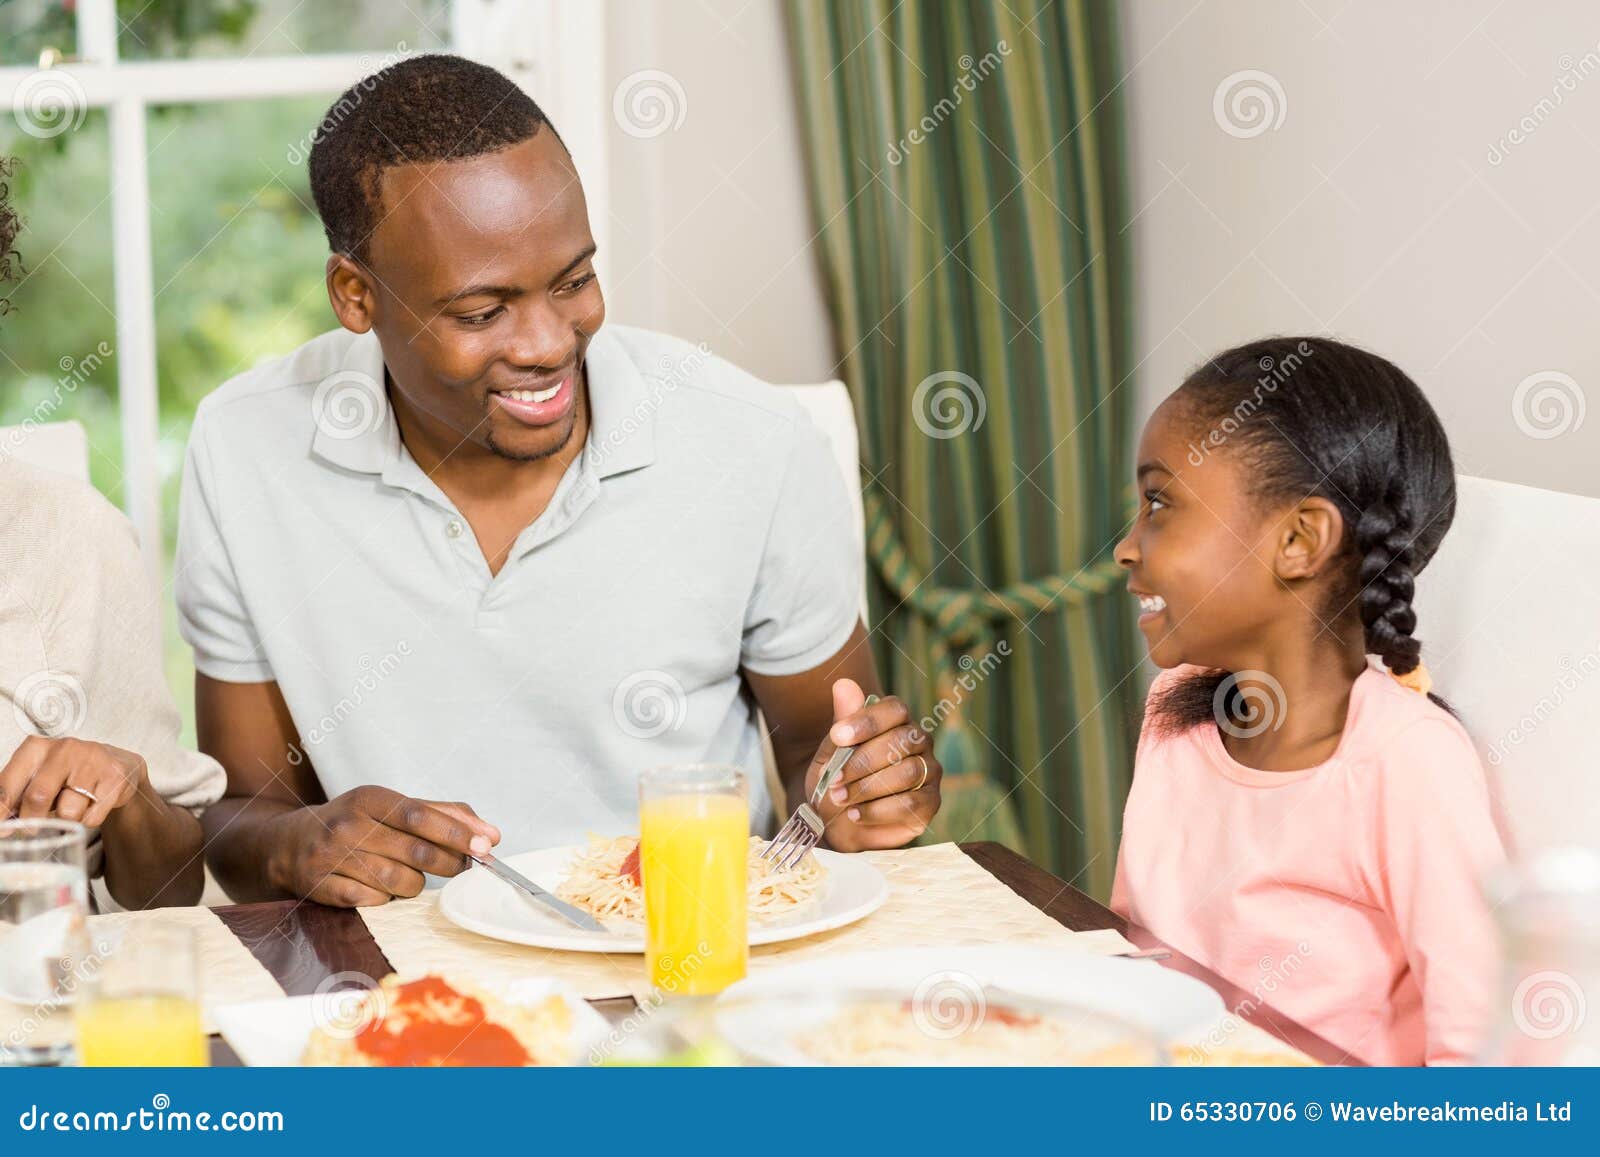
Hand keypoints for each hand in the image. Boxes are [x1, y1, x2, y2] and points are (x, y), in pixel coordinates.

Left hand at [0, 735, 148, 826]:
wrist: (115, 764)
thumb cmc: (68, 773)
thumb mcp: (38, 776)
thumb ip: (16, 795)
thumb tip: (2, 824)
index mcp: (37, 747)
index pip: (7, 784)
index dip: (1, 811)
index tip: (2, 829)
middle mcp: (65, 749)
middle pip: (38, 796)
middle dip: (32, 820)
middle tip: (32, 829)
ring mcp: (93, 761)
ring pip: (69, 811)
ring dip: (67, 819)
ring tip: (72, 807)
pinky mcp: (115, 777)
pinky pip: (93, 816)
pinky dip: (89, 819)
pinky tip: (92, 805)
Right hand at [270, 785, 500, 906]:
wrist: (291, 844)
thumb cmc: (356, 823)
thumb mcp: (391, 806)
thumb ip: (443, 814)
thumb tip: (489, 834)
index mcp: (369, 799)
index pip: (420, 815)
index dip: (457, 832)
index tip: (486, 845)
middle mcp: (348, 826)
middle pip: (415, 852)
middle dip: (449, 863)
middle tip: (463, 866)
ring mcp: (332, 858)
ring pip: (399, 881)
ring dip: (415, 883)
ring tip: (408, 874)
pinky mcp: (322, 888)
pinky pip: (374, 902)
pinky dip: (386, 898)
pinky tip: (380, 886)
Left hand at [805, 678, 940, 851]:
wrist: (839, 823)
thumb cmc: (839, 779)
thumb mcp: (831, 751)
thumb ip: (842, 720)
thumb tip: (843, 684)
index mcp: (897, 721)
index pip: (895, 709)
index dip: (867, 721)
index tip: (837, 737)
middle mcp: (919, 742)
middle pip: (902, 741)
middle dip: (862, 762)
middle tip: (833, 780)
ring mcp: (929, 772)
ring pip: (907, 773)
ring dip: (867, 788)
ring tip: (840, 798)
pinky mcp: (931, 803)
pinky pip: (911, 803)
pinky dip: (877, 810)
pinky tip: (856, 814)